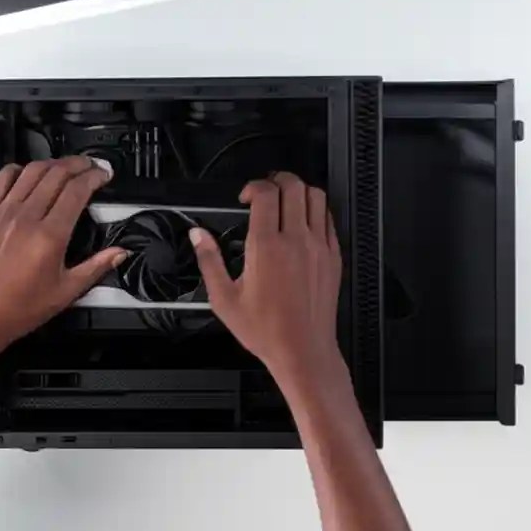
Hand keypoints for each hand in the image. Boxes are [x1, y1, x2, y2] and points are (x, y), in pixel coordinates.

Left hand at [0, 156, 125, 357]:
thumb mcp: (66, 291)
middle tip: (90, 166)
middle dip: (78, 164)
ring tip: (65, 166)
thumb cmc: (17, 307)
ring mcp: (3, 213)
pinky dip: (18, 170)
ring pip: (31, 171)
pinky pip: (2, 180)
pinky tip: (27, 173)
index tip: (103, 175)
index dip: (94, 176)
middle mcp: (25, 219)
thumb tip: (119, 253)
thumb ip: (96, 267)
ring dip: (52, 163)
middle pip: (56, 174)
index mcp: (49, 236)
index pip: (77, 190)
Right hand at [189, 172, 346, 399]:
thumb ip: (209, 261)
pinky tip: (303, 222)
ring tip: (285, 201)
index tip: (245, 198)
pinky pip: (329, 219)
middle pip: (294, 186)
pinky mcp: (333, 257)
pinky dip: (316, 211)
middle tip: (265, 192)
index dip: (253, 186)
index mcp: (267, 247)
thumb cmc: (266, 330)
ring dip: (299, 191)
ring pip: (316, 197)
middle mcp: (296, 241)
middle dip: (276, 180)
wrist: (303, 351)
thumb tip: (198, 236)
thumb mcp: (224, 299)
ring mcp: (318, 247)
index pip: (266, 193)